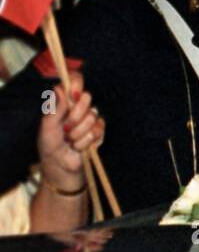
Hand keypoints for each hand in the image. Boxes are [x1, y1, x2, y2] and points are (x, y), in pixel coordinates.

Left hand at [37, 71, 102, 191]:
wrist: (62, 169)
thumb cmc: (50, 148)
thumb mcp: (47, 128)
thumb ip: (54, 108)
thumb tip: (59, 88)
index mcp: (63, 102)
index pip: (74, 82)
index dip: (76, 83)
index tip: (73, 94)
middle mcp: (77, 108)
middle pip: (86, 98)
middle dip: (75, 116)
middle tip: (65, 128)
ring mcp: (89, 119)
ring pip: (92, 116)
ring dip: (79, 133)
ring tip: (70, 141)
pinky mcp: (99, 132)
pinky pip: (99, 129)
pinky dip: (87, 140)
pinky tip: (80, 146)